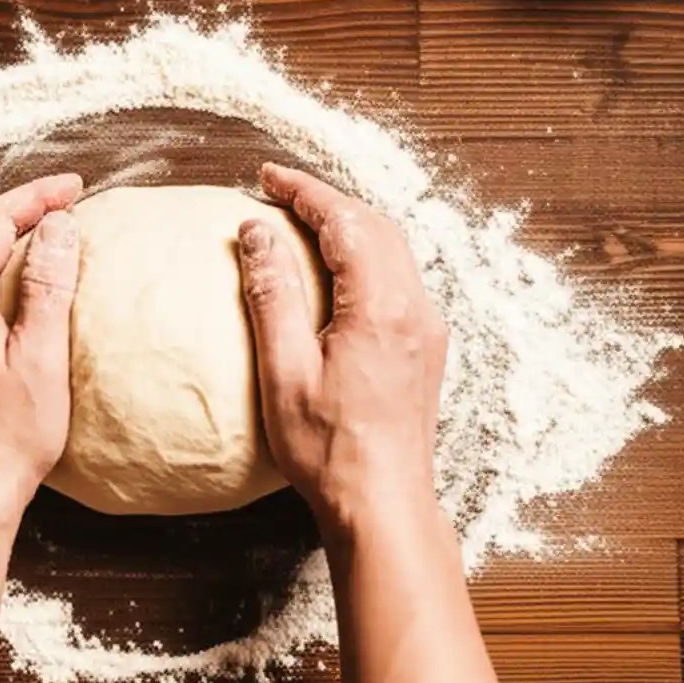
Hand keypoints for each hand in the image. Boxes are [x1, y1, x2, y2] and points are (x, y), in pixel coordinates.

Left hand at [0, 174, 83, 517]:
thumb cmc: (8, 436)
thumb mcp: (42, 358)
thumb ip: (50, 287)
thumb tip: (59, 227)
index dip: (35, 197)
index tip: (75, 188)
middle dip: (18, 209)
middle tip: (64, 202)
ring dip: (1, 238)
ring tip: (44, 232)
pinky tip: (14, 283)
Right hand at [237, 163, 448, 529]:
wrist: (383, 504)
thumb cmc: (328, 450)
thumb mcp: (285, 372)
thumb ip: (273, 296)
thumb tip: (257, 234)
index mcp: (380, 309)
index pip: (345, 223)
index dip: (304, 192)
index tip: (267, 178)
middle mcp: (414, 310)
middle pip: (376, 227)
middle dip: (327, 201)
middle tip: (279, 192)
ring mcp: (426, 329)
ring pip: (393, 250)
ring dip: (349, 226)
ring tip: (302, 221)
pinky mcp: (426, 348)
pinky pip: (399, 279)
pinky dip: (365, 256)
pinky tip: (336, 269)